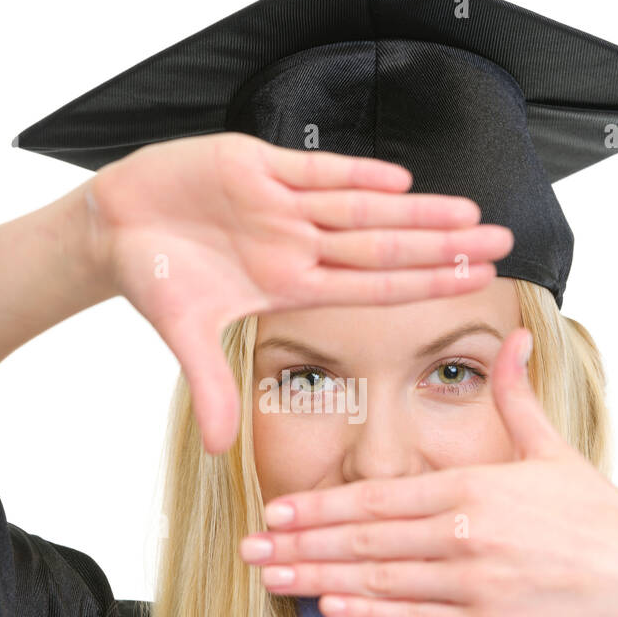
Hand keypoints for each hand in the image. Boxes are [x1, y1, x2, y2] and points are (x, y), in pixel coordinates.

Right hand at [83, 131, 514, 453]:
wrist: (114, 228)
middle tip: (504, 239)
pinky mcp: (254, 164)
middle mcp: (297, 243)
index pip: (373, 286)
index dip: (424, 284)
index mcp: (290, 283)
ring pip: (362, 206)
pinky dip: (353, 174)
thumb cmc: (152, 278)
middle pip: (384, 245)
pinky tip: (400, 179)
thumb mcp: (184, 337)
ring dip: (415, 209)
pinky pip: (314, 170)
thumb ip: (211, 388)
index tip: (475, 282)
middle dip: (442, 244)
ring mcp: (281, 203)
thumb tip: (221, 452)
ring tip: (469, 210)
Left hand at [239, 329, 617, 616]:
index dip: (320, 505)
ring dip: (316, 579)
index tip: (276, 507)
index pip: (377, 497)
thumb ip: (517, 396)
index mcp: (474, 488)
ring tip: (270, 577)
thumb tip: (515, 337)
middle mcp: (465, 534)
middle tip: (247, 546)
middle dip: (297, 543)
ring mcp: (474, 583)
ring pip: (378, 580)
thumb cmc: (597, 513)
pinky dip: (368, 612)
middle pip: (363, 539)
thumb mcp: (553, 447)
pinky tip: (329, 607)